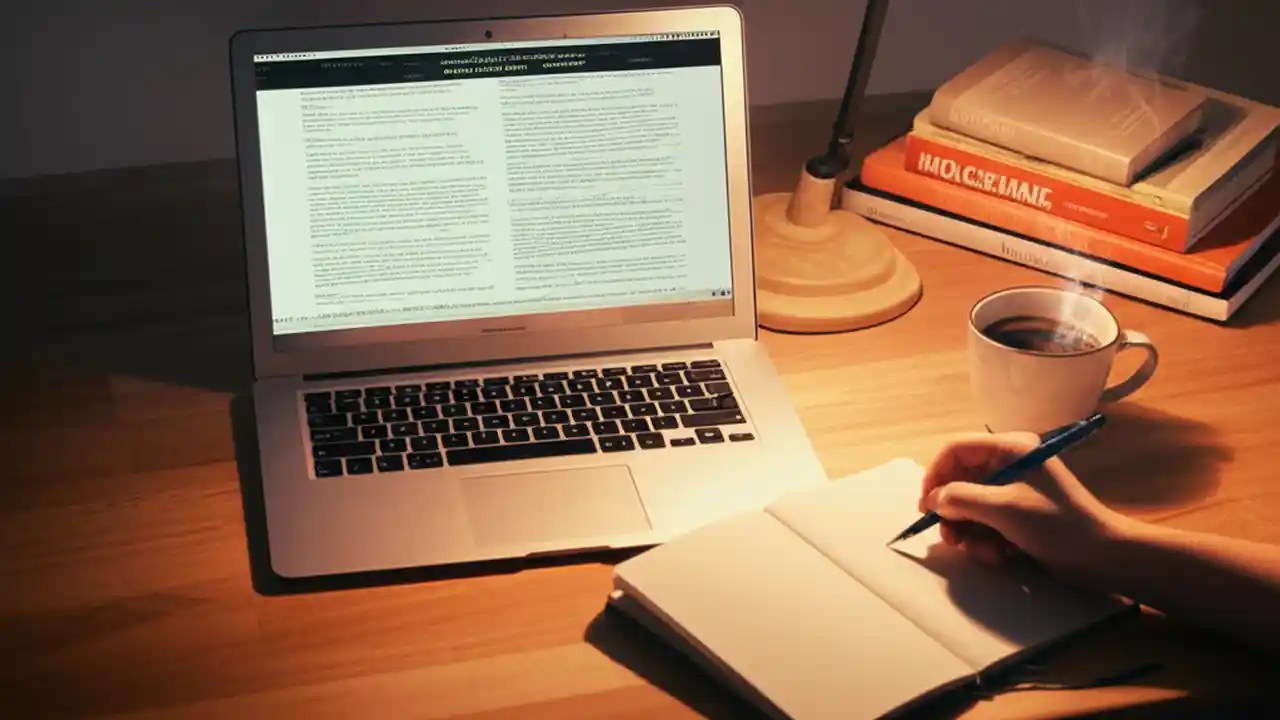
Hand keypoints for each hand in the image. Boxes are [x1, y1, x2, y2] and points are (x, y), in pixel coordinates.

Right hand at [919, 432, 1126, 579]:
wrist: (1101, 556)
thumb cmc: (1056, 524)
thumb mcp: (1005, 508)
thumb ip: (962, 499)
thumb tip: (934, 500)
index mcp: (1010, 448)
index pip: (956, 449)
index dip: (935, 475)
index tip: (926, 506)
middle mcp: (1009, 463)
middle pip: (960, 480)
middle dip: (953, 512)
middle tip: (950, 538)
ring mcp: (1014, 489)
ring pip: (970, 505)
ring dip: (970, 532)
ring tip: (984, 552)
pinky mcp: (1018, 512)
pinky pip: (986, 521)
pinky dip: (986, 540)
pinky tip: (1000, 556)